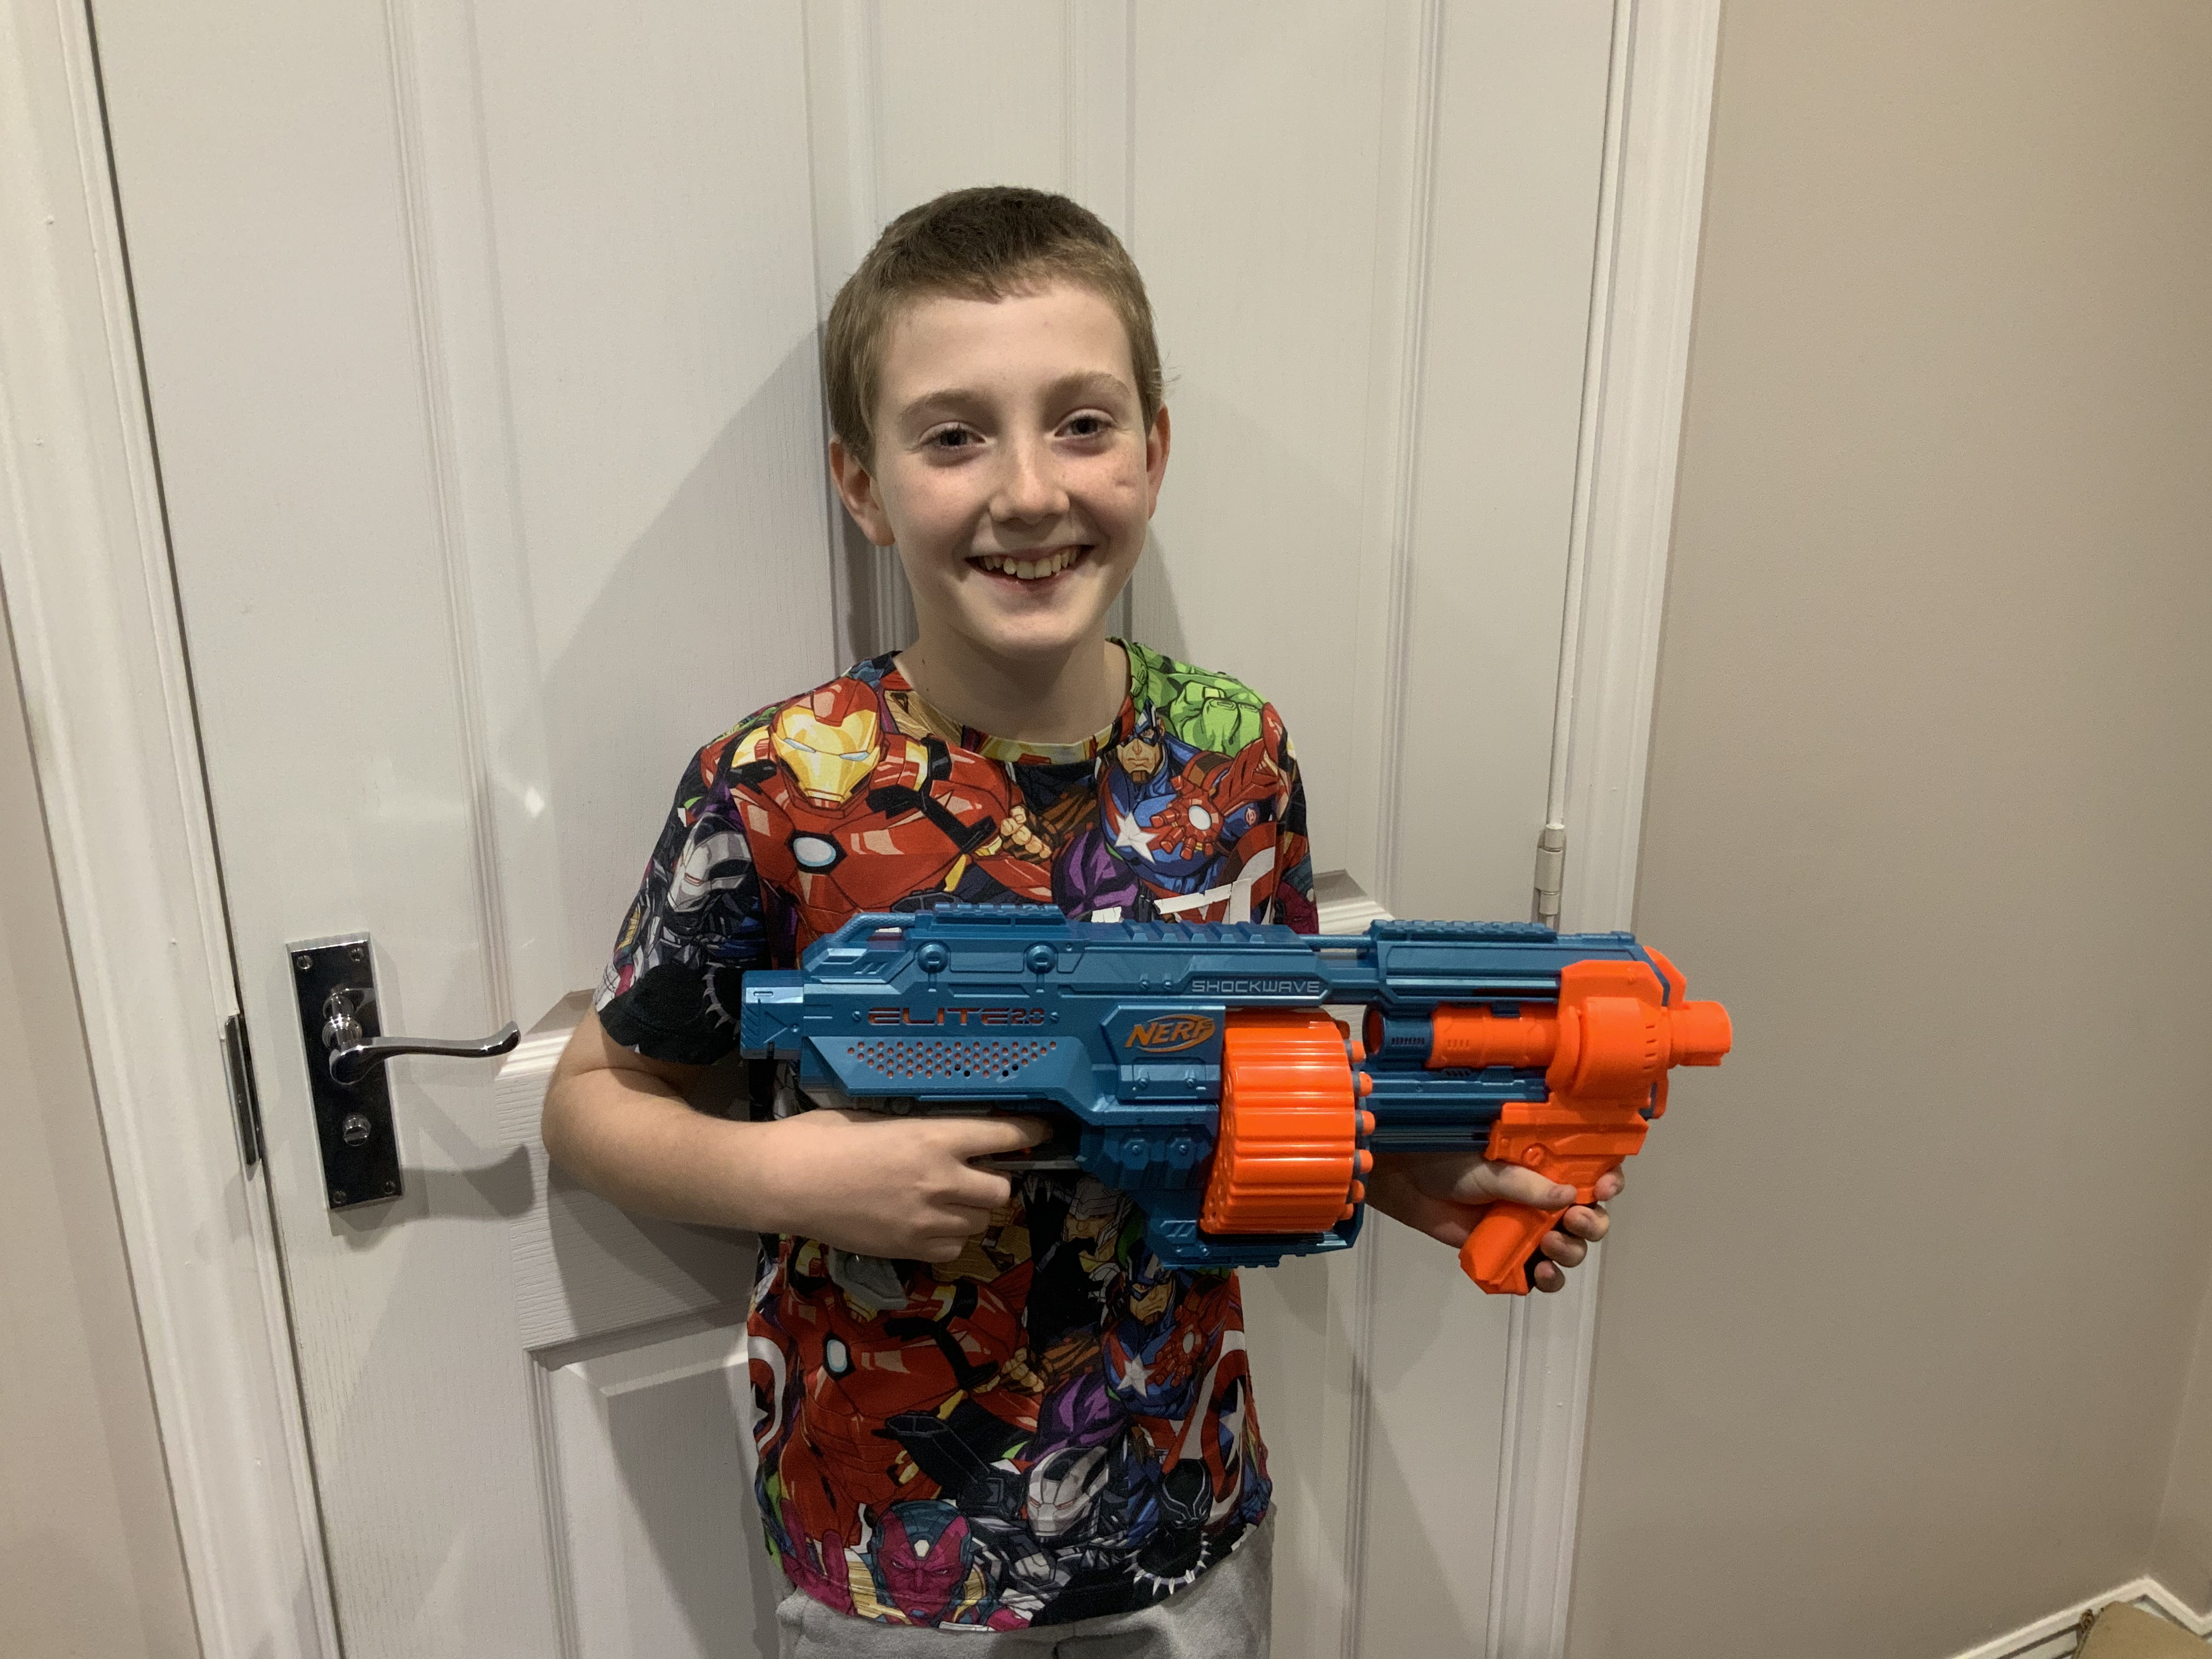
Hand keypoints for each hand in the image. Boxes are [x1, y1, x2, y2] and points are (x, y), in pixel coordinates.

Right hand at [753, 1108, 1048, 1261]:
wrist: (783, 1182)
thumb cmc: (821, 1138)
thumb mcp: (878, 1119)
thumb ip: (920, 1131)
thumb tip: (944, 1136)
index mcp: (934, 1138)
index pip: (1005, 1135)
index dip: (1032, 1132)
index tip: (1045, 1130)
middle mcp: (940, 1181)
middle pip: (1001, 1189)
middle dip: (994, 1181)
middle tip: (974, 1173)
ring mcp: (926, 1221)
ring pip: (980, 1223)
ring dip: (972, 1211)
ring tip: (945, 1200)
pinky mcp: (908, 1249)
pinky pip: (953, 1249)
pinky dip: (949, 1238)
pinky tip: (926, 1225)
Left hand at [1364, 1153, 1621, 1292]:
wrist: (1407, 1182)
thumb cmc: (1448, 1160)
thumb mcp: (1489, 1166)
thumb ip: (1526, 1183)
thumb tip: (1569, 1194)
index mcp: (1548, 1165)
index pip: (1593, 1174)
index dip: (1608, 1183)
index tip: (1605, 1189)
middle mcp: (1545, 1197)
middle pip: (1589, 1218)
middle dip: (1590, 1223)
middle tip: (1572, 1219)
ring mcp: (1528, 1227)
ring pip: (1569, 1248)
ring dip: (1570, 1252)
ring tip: (1548, 1246)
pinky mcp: (1509, 1252)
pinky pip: (1538, 1273)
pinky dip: (1546, 1278)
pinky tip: (1539, 1274)